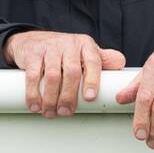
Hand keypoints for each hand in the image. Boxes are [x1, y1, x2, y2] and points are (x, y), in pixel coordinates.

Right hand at [4, 31, 126, 116]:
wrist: (34, 40)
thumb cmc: (64, 51)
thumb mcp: (85, 52)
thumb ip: (102, 59)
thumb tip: (120, 64)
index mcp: (85, 45)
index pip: (93, 62)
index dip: (92, 80)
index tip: (90, 98)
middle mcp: (69, 44)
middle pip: (72, 72)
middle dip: (69, 96)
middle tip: (66, 112)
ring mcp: (50, 48)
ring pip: (52, 75)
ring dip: (51, 98)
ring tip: (51, 112)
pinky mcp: (33, 53)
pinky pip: (33, 75)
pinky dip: (33, 93)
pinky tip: (35, 105)